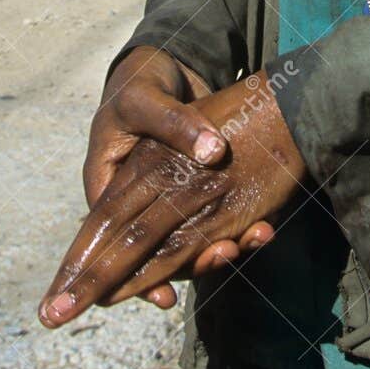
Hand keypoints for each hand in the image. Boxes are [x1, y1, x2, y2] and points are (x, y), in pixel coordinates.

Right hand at [40, 70, 307, 327]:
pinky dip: (234, 227)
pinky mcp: (191, 193)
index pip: (113, 243)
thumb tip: (212, 152)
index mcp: (107, 183)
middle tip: (222, 260)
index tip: (163, 297)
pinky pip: (209, 222)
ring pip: (184, 244)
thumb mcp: (147, 100)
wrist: (162, 71)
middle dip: (185, 267)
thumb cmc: (141, 85)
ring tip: (244, 244)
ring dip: (213, 250)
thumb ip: (176, 124)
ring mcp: (163, 201)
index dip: (134, 276)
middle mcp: (134, 202)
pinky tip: (262, 228)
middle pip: (152, 254)